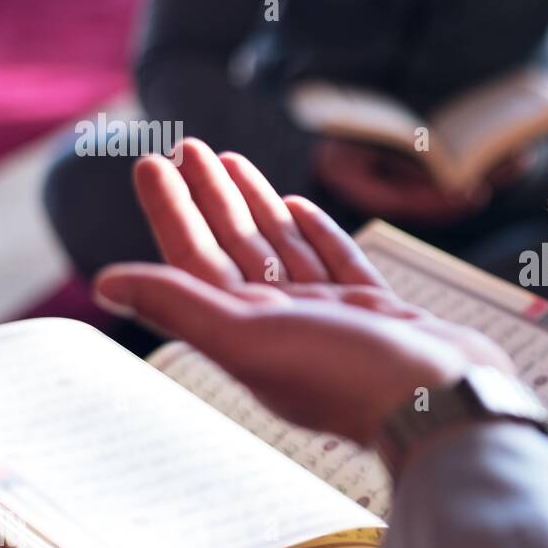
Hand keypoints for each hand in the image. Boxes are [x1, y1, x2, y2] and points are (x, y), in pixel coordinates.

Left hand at [93, 138, 513, 448]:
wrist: (443, 400)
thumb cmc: (350, 375)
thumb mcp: (253, 338)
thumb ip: (181, 306)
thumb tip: (104, 282)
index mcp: (248, 332)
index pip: (194, 260)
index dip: (170, 212)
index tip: (151, 164)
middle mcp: (284, 325)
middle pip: (234, 249)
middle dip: (208, 198)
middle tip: (188, 147)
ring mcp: (331, 318)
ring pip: (282, 249)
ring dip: (254, 205)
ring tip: (231, 161)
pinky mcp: (377, 314)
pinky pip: (337, 264)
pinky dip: (315, 232)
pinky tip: (299, 206)